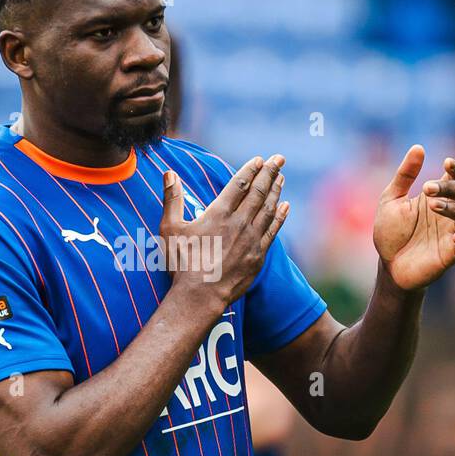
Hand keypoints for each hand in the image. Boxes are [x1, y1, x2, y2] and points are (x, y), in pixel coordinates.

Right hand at [160, 154, 288, 310]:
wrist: (200, 296)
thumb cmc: (182, 263)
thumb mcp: (170, 229)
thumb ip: (172, 199)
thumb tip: (169, 173)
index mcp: (218, 213)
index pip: (239, 184)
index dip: (251, 169)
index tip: (260, 159)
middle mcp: (239, 223)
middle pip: (258, 192)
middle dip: (270, 173)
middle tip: (279, 159)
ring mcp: (251, 240)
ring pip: (268, 209)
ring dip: (276, 191)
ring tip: (281, 178)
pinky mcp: (258, 256)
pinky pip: (273, 231)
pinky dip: (280, 217)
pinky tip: (285, 207)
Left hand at [373, 145, 454, 291]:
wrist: (387, 265)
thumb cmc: (390, 232)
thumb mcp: (391, 200)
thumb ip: (405, 176)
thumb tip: (418, 147)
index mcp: (436, 196)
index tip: (446, 163)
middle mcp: (448, 212)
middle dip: (450, 187)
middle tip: (427, 189)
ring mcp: (452, 232)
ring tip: (434, 206)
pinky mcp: (452, 252)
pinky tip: (454, 236)